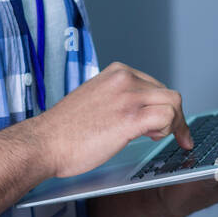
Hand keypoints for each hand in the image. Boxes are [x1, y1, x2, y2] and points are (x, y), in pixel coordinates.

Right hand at [35, 62, 191, 178]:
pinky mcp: (131, 118)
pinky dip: (171, 130)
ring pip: (173, 103)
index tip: (164, 122)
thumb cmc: (64, 130)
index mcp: (116, 73)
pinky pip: (167, 117)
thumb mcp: (95, 100)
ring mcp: (129, 97)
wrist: (44, 143)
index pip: (154, 85)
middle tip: (168, 136)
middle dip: (173, 116)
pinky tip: (156, 139)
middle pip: (168, 93)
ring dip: (173, 124)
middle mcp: (125, 79)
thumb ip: (116, 99)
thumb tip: (136, 110)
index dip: (161, 105)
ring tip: (158, 138)